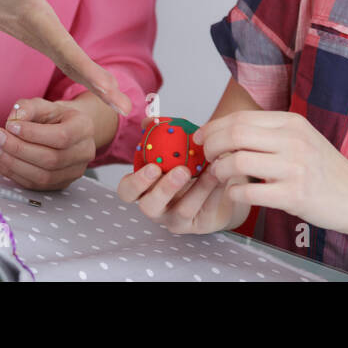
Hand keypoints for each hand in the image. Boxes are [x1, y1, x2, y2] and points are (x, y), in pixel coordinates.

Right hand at [0, 0, 132, 116]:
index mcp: (36, 21)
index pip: (66, 51)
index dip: (88, 71)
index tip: (109, 90)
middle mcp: (39, 35)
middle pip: (73, 66)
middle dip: (100, 89)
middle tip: (127, 109)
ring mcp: (39, 39)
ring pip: (71, 64)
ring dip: (96, 84)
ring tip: (120, 103)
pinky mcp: (39, 36)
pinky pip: (66, 58)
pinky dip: (85, 73)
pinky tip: (100, 84)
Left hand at [0, 97, 95, 190]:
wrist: (66, 131)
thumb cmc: (54, 117)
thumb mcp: (44, 105)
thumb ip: (29, 107)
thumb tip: (15, 118)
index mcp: (84, 129)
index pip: (61, 136)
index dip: (33, 134)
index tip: (10, 125)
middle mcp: (83, 153)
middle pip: (51, 159)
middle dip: (18, 149)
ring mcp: (73, 172)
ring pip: (42, 176)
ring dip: (13, 163)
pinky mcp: (60, 185)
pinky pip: (34, 185)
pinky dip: (13, 173)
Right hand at [115, 116, 250, 234]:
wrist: (219, 182)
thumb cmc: (190, 163)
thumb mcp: (176, 147)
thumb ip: (160, 134)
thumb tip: (148, 121)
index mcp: (144, 188)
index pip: (127, 191)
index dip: (136, 182)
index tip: (152, 167)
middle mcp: (156, 207)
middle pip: (149, 207)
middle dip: (164, 189)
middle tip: (182, 171)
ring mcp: (175, 219)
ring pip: (181, 211)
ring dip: (197, 188)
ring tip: (210, 169)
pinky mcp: (198, 225)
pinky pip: (204, 211)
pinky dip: (212, 192)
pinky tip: (220, 176)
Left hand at [194, 111, 347, 236]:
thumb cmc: (324, 170)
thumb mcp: (301, 139)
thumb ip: (269, 133)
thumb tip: (226, 131)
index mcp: (291, 122)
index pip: (240, 117)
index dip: (213, 127)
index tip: (201, 137)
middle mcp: (293, 140)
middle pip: (235, 134)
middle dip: (211, 146)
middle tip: (207, 157)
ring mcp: (294, 168)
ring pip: (237, 162)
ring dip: (220, 170)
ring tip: (220, 176)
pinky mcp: (294, 196)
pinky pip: (248, 192)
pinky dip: (233, 193)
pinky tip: (235, 193)